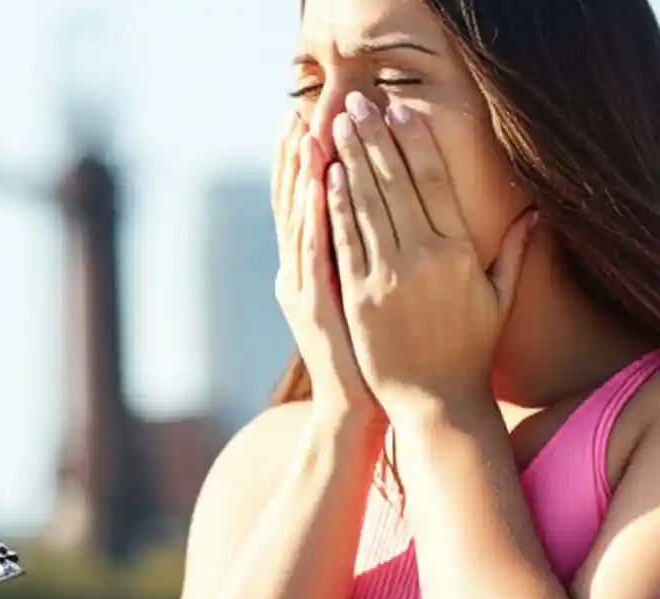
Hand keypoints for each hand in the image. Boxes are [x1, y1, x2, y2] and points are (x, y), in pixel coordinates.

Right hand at [273, 111, 381, 424]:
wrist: (356, 408)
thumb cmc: (372, 356)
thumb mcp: (363, 300)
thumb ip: (365, 259)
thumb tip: (381, 221)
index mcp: (310, 268)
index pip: (306, 203)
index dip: (305, 162)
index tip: (311, 120)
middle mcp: (297, 273)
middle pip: (294, 203)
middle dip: (297, 156)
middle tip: (299, 112)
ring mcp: (302, 288)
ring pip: (300, 219)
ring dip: (303, 174)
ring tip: (307, 133)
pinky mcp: (316, 304)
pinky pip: (314, 251)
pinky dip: (315, 216)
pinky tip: (320, 185)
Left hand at [325, 92, 536, 416]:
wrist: (435, 401)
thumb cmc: (470, 350)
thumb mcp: (499, 299)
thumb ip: (514, 253)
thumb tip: (535, 214)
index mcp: (458, 251)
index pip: (434, 182)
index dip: (415, 144)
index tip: (400, 112)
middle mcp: (422, 257)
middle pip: (393, 183)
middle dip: (373, 139)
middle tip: (355, 104)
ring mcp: (385, 276)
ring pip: (363, 205)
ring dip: (347, 161)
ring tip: (334, 127)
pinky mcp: (356, 295)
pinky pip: (342, 240)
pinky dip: (332, 207)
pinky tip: (322, 179)